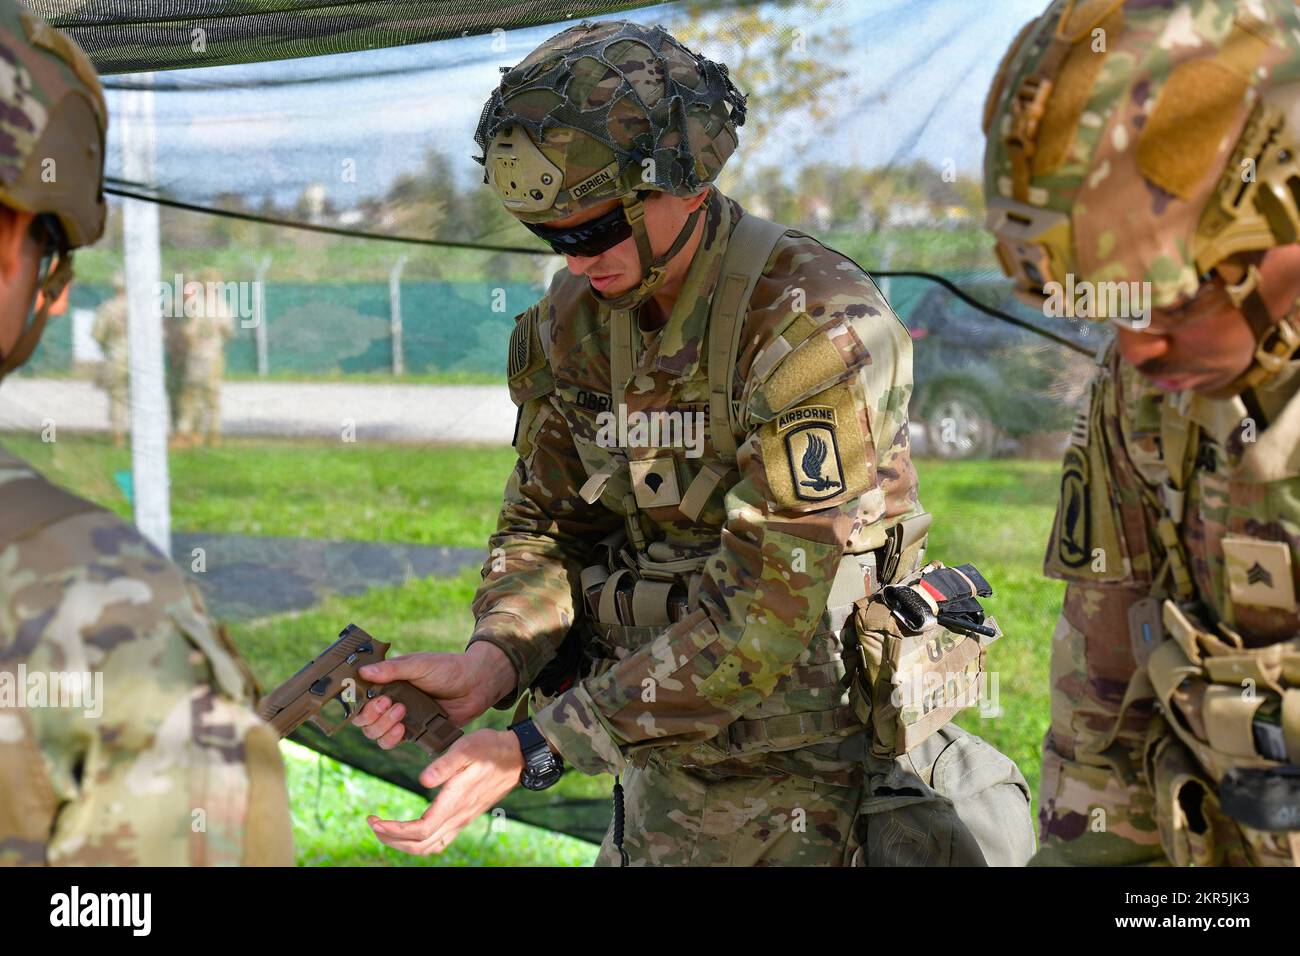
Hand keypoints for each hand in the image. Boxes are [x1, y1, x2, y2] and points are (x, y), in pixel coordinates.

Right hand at [351, 643, 514, 748]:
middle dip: (371, 714)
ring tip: (401, 712)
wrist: (476, 684)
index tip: (369, 696)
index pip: (360, 696)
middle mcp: (391, 700)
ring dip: (382, 727)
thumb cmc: (448, 668)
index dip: (357, 701)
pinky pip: (394, 741)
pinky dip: (393, 738)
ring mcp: (401, 717)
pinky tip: (403, 729)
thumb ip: (392, 670)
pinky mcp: (414, 731)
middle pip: (364, 718)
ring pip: (376, 733)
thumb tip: (363, 672)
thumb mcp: (419, 664)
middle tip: (387, 703)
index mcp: (388, 681)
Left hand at [367, 729, 523, 854]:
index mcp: (456, 800)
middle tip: (373, 823)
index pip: (421, 829)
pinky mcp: (465, 816)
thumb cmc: (490, 747)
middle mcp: (459, 816)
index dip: (394, 830)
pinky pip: (440, 840)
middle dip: (392, 839)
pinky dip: (420, 842)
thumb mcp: (467, 748)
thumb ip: (445, 764)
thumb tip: (422, 780)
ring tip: (386, 829)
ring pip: (430, 847)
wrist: (516, 755)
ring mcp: (463, 819)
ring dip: (404, 843)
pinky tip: (410, 830)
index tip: (375, 820)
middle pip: (421, 844)